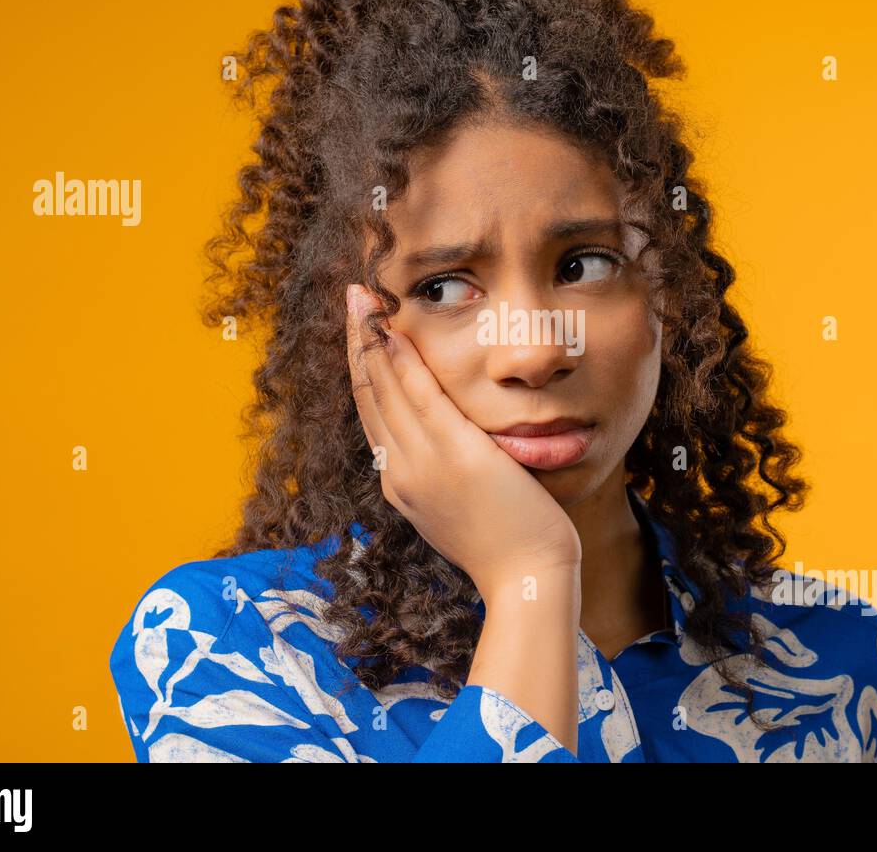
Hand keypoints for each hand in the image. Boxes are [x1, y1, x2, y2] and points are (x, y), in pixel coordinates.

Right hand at [345, 283, 581, 599]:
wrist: (526, 579)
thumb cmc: (506, 545)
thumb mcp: (458, 507)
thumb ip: (444, 473)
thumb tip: (445, 446)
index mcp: (400, 483)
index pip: (371, 414)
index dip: (361, 369)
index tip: (358, 332)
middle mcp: (400, 472)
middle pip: (368, 395)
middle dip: (356, 342)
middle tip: (350, 298)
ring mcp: (424, 464)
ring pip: (385, 390)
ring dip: (370, 339)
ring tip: (361, 299)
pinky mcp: (456, 455)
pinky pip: (422, 397)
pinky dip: (403, 362)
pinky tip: (393, 330)